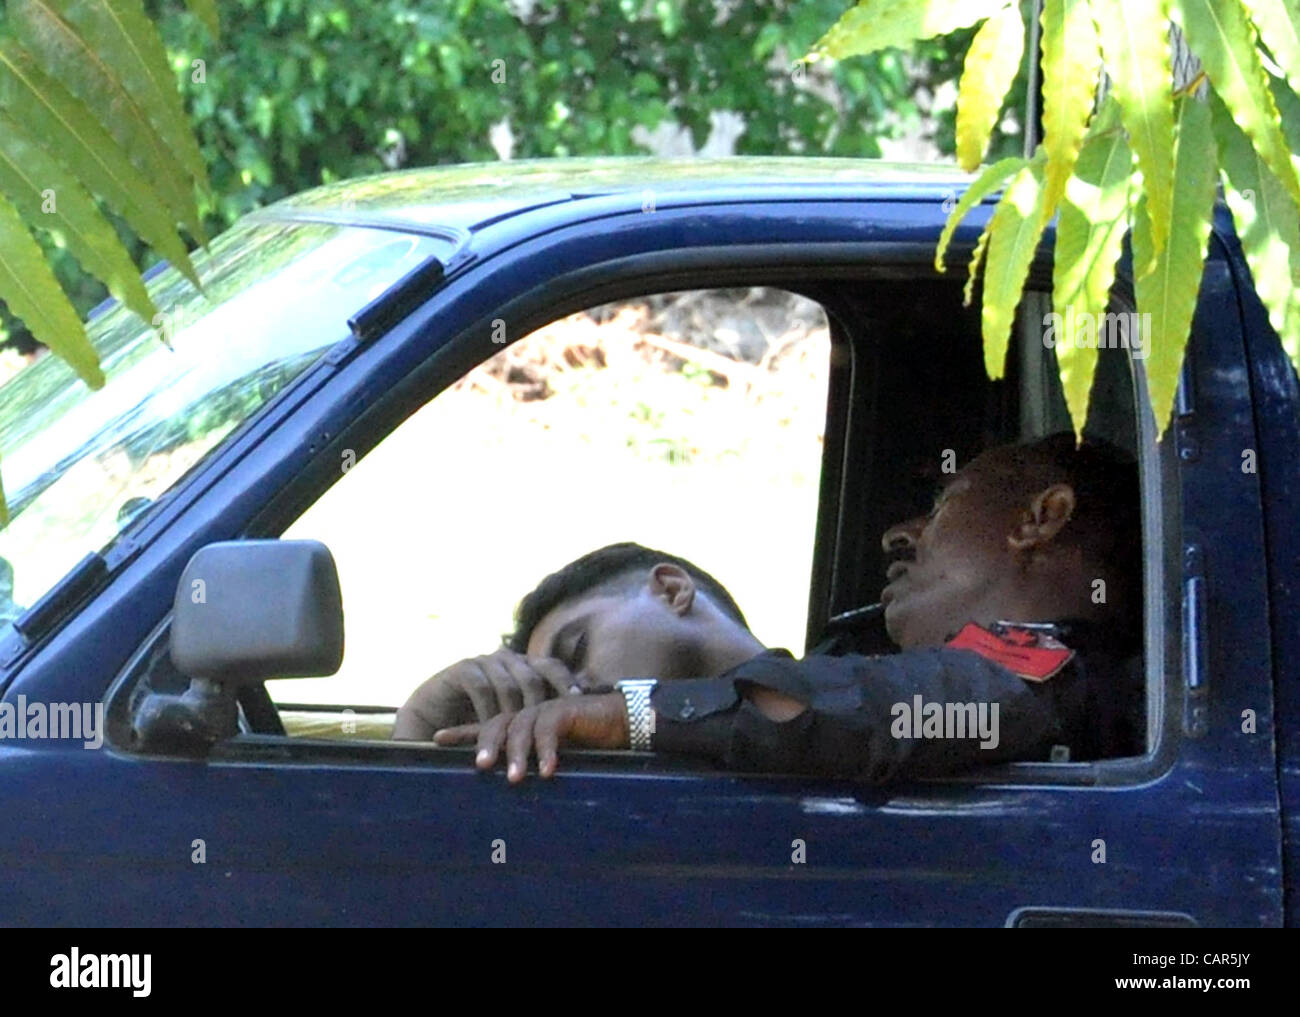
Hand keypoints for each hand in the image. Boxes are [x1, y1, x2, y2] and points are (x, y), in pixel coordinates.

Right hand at [393, 649, 577, 739]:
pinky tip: (492, 729)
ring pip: (508, 684)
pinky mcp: (463, 670)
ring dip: (514, 715)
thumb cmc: (479, 722)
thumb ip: (539, 718)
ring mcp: (485, 661)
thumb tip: (580, 730)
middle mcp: (507, 659)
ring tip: (520, 738)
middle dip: (540, 705)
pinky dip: (489, 710)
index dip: (565, 680)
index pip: (551, 666)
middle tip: (546, 730)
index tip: (579, 699)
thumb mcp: (513, 720)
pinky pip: (482, 688)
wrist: (434, 716)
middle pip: (532, 675)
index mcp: (524, 666)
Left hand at [433, 692, 628, 781]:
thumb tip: (512, 799)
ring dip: (517, 754)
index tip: (437, 739)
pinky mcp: (565, 709)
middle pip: (497, 725)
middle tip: (481, 766)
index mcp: (521, 725)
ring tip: (514, 778)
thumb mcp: (554, 761)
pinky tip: (547, 770)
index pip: (486, 727)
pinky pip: (549, 728)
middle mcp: (528, 715)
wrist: (621, 723)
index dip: (461, 732)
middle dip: (487, 745)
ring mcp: (545, 710)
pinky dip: (547, 749)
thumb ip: (533, 770)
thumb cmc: (587, 746)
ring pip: (521, 727)